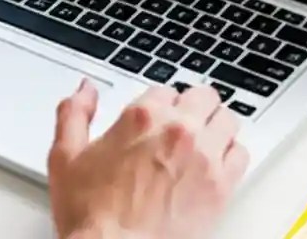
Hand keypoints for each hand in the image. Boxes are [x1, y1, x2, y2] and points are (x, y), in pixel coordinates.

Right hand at [48, 81, 248, 238]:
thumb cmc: (92, 216)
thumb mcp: (65, 157)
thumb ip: (74, 114)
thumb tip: (86, 90)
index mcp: (142, 118)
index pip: (164, 90)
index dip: (159, 104)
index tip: (155, 118)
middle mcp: (178, 131)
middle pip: (202, 96)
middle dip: (192, 106)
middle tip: (182, 124)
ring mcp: (205, 157)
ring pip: (227, 119)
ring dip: (215, 125)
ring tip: (203, 139)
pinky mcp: (222, 186)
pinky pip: (241, 154)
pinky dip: (231, 153)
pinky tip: (217, 162)